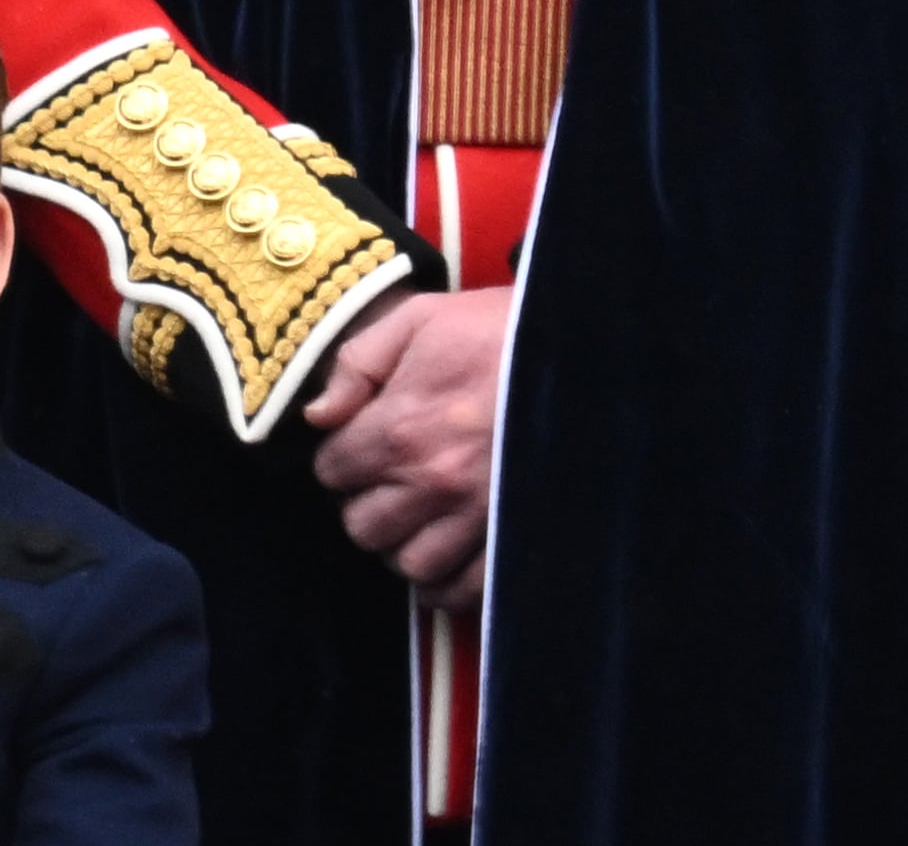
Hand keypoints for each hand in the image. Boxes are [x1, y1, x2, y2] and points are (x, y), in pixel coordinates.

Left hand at [305, 283, 510, 609]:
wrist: (590, 350)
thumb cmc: (501, 331)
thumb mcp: (418, 320)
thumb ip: (356, 365)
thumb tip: (317, 415)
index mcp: (400, 428)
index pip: (333, 473)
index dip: (339, 462)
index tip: (357, 450)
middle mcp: (435, 482)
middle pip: (365, 528)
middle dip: (366, 508)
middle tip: (386, 487)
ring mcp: (480, 516)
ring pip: (413, 565)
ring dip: (405, 547)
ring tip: (416, 522)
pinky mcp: (520, 534)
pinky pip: (471, 588)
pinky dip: (450, 586)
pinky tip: (447, 562)